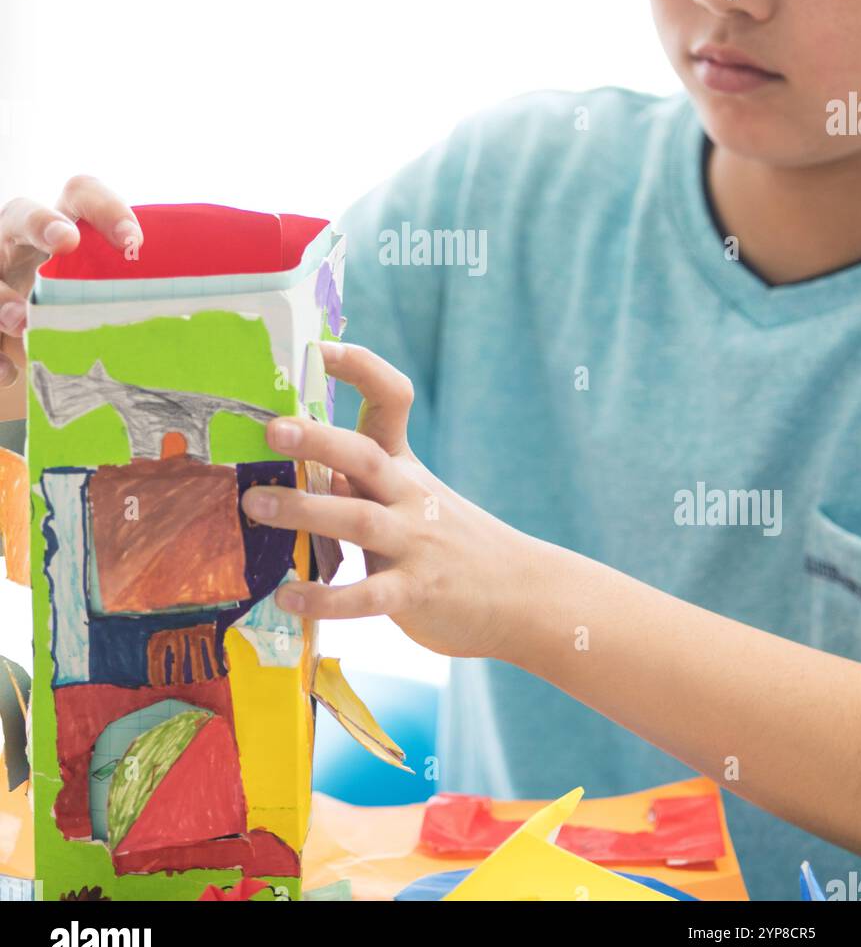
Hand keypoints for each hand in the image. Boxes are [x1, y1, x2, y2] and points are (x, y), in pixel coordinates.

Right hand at [0, 176, 141, 388]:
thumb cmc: (82, 298)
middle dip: (42, 224)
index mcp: (61, 223)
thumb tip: (200, 315)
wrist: (32, 324)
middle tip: (67, 242)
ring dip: (1, 295)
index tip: (135, 241)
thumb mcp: (103, 285)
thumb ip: (134, 289)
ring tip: (20, 320)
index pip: (81, 193)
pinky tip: (8, 373)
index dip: (107, 208)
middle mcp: (20, 239)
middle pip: (21, 213)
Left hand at [240, 342, 536, 659]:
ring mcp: (414, 542)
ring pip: (359, 520)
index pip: (391, 397)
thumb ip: (357, 482)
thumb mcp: (410, 497)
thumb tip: (288, 467)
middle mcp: (409, 495)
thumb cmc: (447, 540)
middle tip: (272, 429)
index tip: (317, 349)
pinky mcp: (415, 592)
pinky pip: (367, 595)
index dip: (358, 368)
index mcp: (404, 465)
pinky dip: (326, 597)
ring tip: (254, 506)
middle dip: (318, 439)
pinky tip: (287, 596)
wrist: (519, 591)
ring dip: (305, 511)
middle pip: (365, 455)